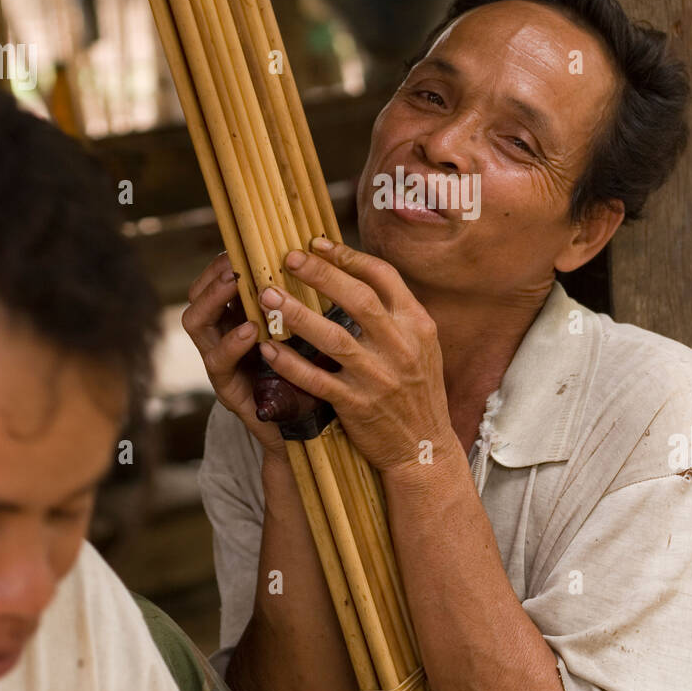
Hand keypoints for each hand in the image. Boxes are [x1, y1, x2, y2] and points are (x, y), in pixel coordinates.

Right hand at [182, 253, 288, 458]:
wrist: (308, 433)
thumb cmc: (308, 376)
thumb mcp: (305, 333)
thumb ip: (300, 303)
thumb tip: (318, 257)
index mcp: (238, 320)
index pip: (216, 282)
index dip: (223, 262)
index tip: (242, 246)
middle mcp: (222, 339)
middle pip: (196, 298)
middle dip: (212, 275)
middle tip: (235, 262)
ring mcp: (221, 366)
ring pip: (196, 325)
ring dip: (214, 300)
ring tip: (237, 284)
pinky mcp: (229, 392)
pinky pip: (218, 363)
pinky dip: (232, 344)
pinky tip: (251, 331)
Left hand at [257, 239, 456, 475]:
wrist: (424, 447)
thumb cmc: (417, 390)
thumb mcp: (422, 345)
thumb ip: (395, 313)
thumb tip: (354, 273)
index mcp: (418, 324)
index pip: (384, 278)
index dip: (349, 256)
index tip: (317, 243)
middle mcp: (401, 347)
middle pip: (358, 300)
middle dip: (321, 275)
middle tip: (288, 257)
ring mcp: (379, 378)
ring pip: (333, 338)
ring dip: (297, 314)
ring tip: (267, 295)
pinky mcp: (357, 406)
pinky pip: (317, 380)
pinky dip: (291, 363)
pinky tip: (268, 348)